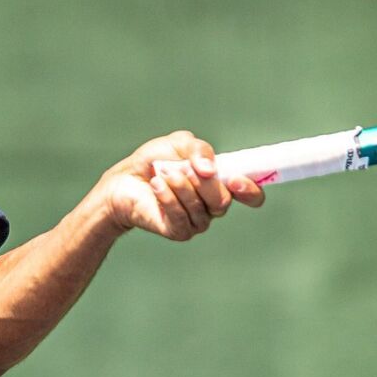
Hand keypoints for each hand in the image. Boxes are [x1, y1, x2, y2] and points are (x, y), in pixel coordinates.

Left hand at [99, 130, 264, 240]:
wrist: (124, 180)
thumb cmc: (154, 161)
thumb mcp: (180, 144)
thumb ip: (200, 149)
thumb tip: (211, 169)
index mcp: (220, 184)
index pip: (251, 195)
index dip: (250, 190)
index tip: (233, 179)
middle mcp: (212, 206)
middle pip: (223, 202)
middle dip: (203, 183)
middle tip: (183, 168)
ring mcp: (197, 221)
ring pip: (200, 208)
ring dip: (181, 187)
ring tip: (163, 173)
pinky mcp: (179, 231)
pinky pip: (181, 218)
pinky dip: (168, 198)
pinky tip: (156, 185)